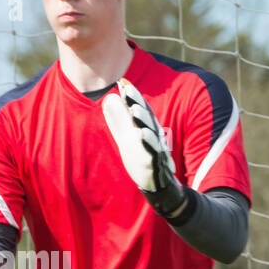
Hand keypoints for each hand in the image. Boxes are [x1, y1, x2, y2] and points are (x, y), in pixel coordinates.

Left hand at [102, 78, 186, 214]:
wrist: (160, 186)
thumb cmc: (143, 160)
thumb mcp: (127, 140)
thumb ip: (119, 121)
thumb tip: (109, 99)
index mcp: (145, 129)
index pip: (139, 110)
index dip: (132, 96)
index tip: (122, 82)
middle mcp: (153, 136)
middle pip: (145, 117)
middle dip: (137, 103)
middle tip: (127, 90)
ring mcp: (156, 149)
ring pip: (151, 132)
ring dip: (143, 119)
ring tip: (133, 109)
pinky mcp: (157, 163)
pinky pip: (153, 151)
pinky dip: (148, 142)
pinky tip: (140, 133)